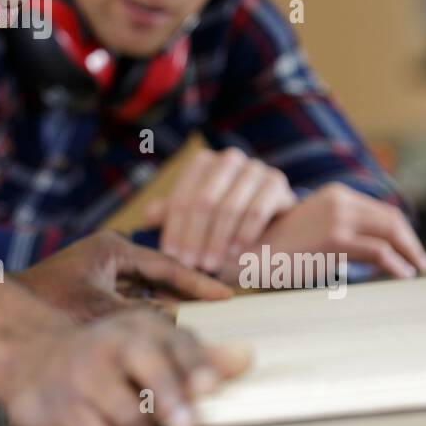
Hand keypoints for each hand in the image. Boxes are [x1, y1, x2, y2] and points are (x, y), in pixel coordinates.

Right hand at [2, 308, 252, 425]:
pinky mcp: (63, 405)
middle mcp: (114, 343)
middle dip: (170, 398)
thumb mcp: (149, 347)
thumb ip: (196, 357)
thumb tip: (246, 357)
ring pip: (128, 414)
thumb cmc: (104, 357)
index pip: (176, 342)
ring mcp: (85, 373)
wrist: (32, 359)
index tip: (211, 386)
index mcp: (142, 326)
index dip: (196, 365)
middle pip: (148, 366)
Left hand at [18, 230, 232, 322]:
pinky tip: (166, 333)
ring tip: (200, 323)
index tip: (225, 294)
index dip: (197, 282)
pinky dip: (148, 316)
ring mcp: (102, 273)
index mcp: (113, 249)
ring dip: (169, 306)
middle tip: (219, 309)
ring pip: (147, 291)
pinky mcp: (95, 291)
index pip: (166, 264)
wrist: (7, 315)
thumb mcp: (101, 310)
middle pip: (160, 276)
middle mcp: (110, 257)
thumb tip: (175, 322)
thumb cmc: (49, 303)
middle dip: (187, 294)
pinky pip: (132, 303)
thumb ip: (141, 315)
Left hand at [144, 147, 296, 274]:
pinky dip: (244, 234)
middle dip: (195, 237)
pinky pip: (257, 210)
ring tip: (211, 265)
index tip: (172, 257)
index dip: (174, 229)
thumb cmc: (222, 220)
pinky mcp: (276, 182)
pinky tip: (235, 253)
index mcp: (202, 163)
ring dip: (218, 240)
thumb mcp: (194, 217)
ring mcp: (254, 168)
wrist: (269, 221)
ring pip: (229, 206)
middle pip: (204, 201)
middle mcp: (228, 159)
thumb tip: (149, 216)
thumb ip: (172, 214)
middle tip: (191, 265)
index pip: (182, 197)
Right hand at [255, 182, 425, 278]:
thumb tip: (366, 246)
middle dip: (410, 240)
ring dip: (409, 252)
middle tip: (420, 260)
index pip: (379, 209)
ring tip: (416, 268)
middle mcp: (339, 200)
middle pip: (390, 218)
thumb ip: (338, 229)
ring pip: (390, 232)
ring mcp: (338, 218)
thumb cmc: (277, 245)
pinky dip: (397, 264)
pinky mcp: (336, 239)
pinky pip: (379, 252)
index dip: (401, 229)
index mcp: (335, 194)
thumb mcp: (312, 227)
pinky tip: (402, 274)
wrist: (250, 250)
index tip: (409, 246)